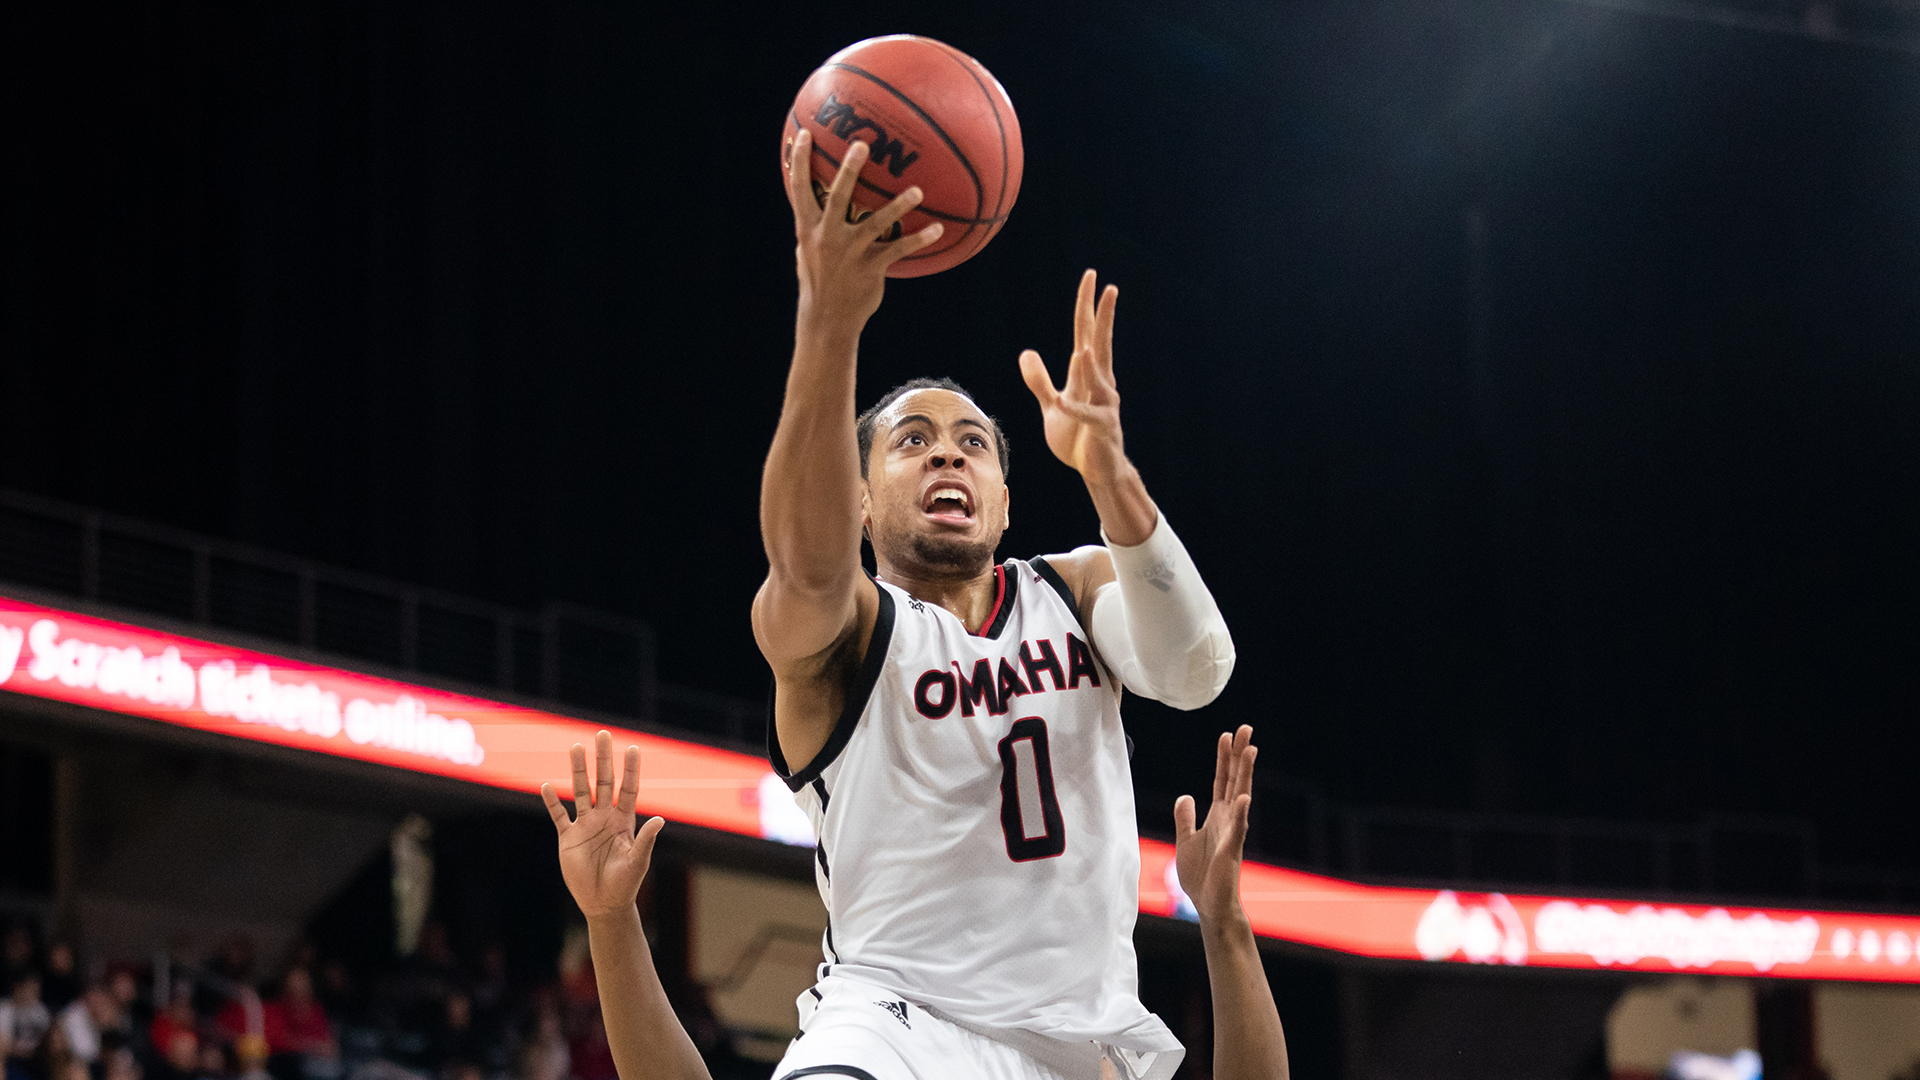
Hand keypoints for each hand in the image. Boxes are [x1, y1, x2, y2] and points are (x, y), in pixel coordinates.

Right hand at [542, 731, 665, 919]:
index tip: (633, 747)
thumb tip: (660, 819)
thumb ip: (646, 839)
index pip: (628, 788)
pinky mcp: (568, 838)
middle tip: (602, 734)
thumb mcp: (637, 861)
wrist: (603, 904)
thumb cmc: (625, 884)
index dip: (630, 769)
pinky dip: (552, 802)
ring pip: (581, 791)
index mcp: (624, 821)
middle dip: (603, 759)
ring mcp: (586, 826)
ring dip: (578, 770)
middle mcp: (605, 818)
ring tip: (576, 747)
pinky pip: (559, 815)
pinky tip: (546, 786)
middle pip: (604, 782)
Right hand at [786, 131, 944, 335]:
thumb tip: (818, 197)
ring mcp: (850, 252)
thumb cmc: (819, 279)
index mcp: (808, 229)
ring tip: (917, 190)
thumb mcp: (806, 250)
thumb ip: (813, 224)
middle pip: (839, 196)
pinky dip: (919, 238)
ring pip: (876, 222)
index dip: (801, 161)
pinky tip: (937, 229)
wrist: (827, 319)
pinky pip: (899, 248)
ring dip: (898, 205)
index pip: (800, 189)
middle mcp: (827, 236)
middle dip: (849, 169)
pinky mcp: (871, 267)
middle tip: (863, 144)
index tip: (806, 133)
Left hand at [1019, 270, 1129, 486]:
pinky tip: (1063, 403)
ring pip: (1099, 380)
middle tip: (1108, 287)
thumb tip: (1026, 353)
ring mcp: (1103, 406)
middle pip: (1101, 344)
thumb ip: (1040, 381)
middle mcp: (1100, 386)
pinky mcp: (1101, 430)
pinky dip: (1076, 410)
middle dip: (1103, 317)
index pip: (1088, 333)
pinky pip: (1087, 418)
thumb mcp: (1053, 406)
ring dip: (1092, 366)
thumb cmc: (1077, 438)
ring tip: (1086, 347)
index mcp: (1087, 377)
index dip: (1088, 307)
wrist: (1097, 471)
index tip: (1092, 278)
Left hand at [1175, 725, 1257, 926]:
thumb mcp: (1185, 840)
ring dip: (1244, 774)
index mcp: (1217, 816)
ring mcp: (1232, 832)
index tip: (1226, 735)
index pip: (1221, 780)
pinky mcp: (1232, 850)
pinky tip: (1243, 798)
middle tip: (1245, 729)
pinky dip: (1241, 813)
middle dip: (1238, 755)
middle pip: (1234, 780)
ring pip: (1240, 796)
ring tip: (1249, 750)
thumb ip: (1185, 818)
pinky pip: (1238, 829)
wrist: (1209, 904)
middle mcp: (1228, 819)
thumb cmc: (1200, 875)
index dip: (1223, 758)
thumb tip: (1185, 796)